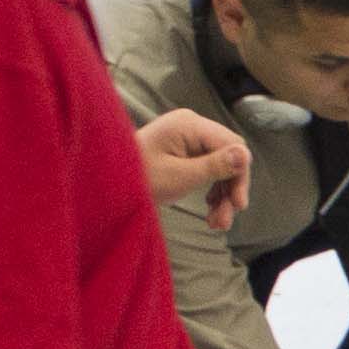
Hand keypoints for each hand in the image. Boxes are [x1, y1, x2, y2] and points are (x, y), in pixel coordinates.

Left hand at [137, 108, 252, 230]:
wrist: (103, 184)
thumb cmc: (135, 178)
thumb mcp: (178, 177)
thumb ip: (213, 166)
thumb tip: (245, 156)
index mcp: (189, 125)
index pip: (232, 145)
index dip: (239, 175)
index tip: (239, 205)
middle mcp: (191, 126)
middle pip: (228, 156)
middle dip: (230, 189)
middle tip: (225, 221)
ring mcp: (187, 137)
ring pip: (220, 165)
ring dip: (222, 194)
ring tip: (216, 223)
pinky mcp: (183, 150)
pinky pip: (208, 168)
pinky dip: (211, 190)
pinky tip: (209, 209)